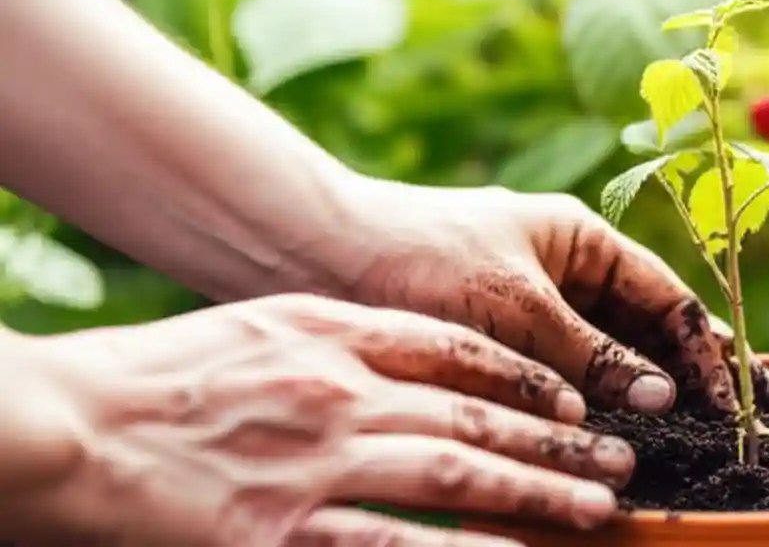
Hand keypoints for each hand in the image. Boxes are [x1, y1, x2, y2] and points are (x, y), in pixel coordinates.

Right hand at [0, 295, 630, 546]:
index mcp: (333, 334)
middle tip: (618, 458)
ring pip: (456, 476)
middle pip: (476, 413)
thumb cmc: (164, 375)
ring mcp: (314, 468)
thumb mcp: (265, 325)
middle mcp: (338, 394)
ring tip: (598, 508)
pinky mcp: (282, 538)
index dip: (529, 377)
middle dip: (558, 438)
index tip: (574, 398)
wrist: (67, 428)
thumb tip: (432, 356)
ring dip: (537, 492)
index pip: (459, 350)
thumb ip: (349, 334)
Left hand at [326, 178, 768, 414]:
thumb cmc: (421, 258)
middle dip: (688, 375)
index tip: (730, 402)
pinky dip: (588, 410)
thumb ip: (591, 355)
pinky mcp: (499, 348)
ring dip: (640, 399)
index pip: (664, 297)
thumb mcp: (516, 308)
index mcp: (580, 239)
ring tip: (688, 444)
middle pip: (645, 331)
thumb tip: (666, 399)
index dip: (703, 350)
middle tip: (741, 422)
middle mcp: (565, 273)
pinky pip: (560, 381)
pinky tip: (610, 444)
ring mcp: (533, 311)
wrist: (320, 257)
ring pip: (605, 362)